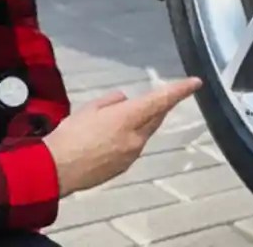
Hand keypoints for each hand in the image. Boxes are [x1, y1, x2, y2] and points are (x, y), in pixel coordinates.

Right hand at [43, 77, 203, 197]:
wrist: (57, 170)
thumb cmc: (71, 135)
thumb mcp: (89, 109)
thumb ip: (111, 101)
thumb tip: (124, 99)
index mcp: (128, 118)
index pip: (161, 101)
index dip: (180, 90)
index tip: (196, 82)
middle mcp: (136, 137)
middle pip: (155, 118)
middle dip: (156, 107)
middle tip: (151, 99)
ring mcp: (132, 155)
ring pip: (143, 133)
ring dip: (138, 123)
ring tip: (114, 121)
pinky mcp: (124, 167)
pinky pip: (132, 147)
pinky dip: (127, 138)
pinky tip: (107, 139)